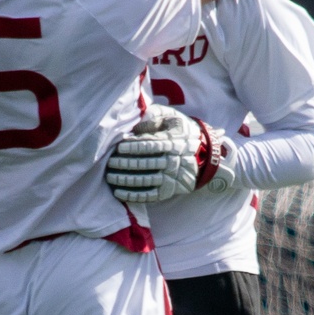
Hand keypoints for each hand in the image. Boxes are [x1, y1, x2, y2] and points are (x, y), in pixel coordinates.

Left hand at [105, 104, 231, 203]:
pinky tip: (119, 193)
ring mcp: (171, 178)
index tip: (118, 148)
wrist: (204, 153)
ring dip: (125, 180)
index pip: (149, 146)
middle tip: (109, 163)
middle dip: (125, 164)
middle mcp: (172, 162)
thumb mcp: (172, 119)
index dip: (132, 147)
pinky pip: (149, 195)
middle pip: (145, 164)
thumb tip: (135, 128)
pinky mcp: (169, 191)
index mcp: (172, 143)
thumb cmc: (181, 131)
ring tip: (110, 177)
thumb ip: (153, 119)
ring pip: (145, 180)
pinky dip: (133, 195)